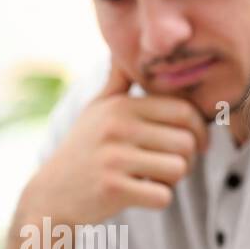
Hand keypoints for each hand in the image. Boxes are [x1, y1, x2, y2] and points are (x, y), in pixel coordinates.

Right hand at [24, 63, 208, 226]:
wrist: (50, 195)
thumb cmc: (82, 151)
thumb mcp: (94, 111)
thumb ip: (117, 82)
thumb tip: (120, 49)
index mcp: (120, 106)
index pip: (183, 110)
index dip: (199, 130)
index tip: (197, 144)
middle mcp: (117, 127)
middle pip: (186, 142)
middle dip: (187, 159)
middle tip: (170, 167)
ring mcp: (114, 158)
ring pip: (178, 169)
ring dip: (172, 181)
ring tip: (152, 179)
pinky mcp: (113, 189)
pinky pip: (162, 196)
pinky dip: (157, 199)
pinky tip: (140, 195)